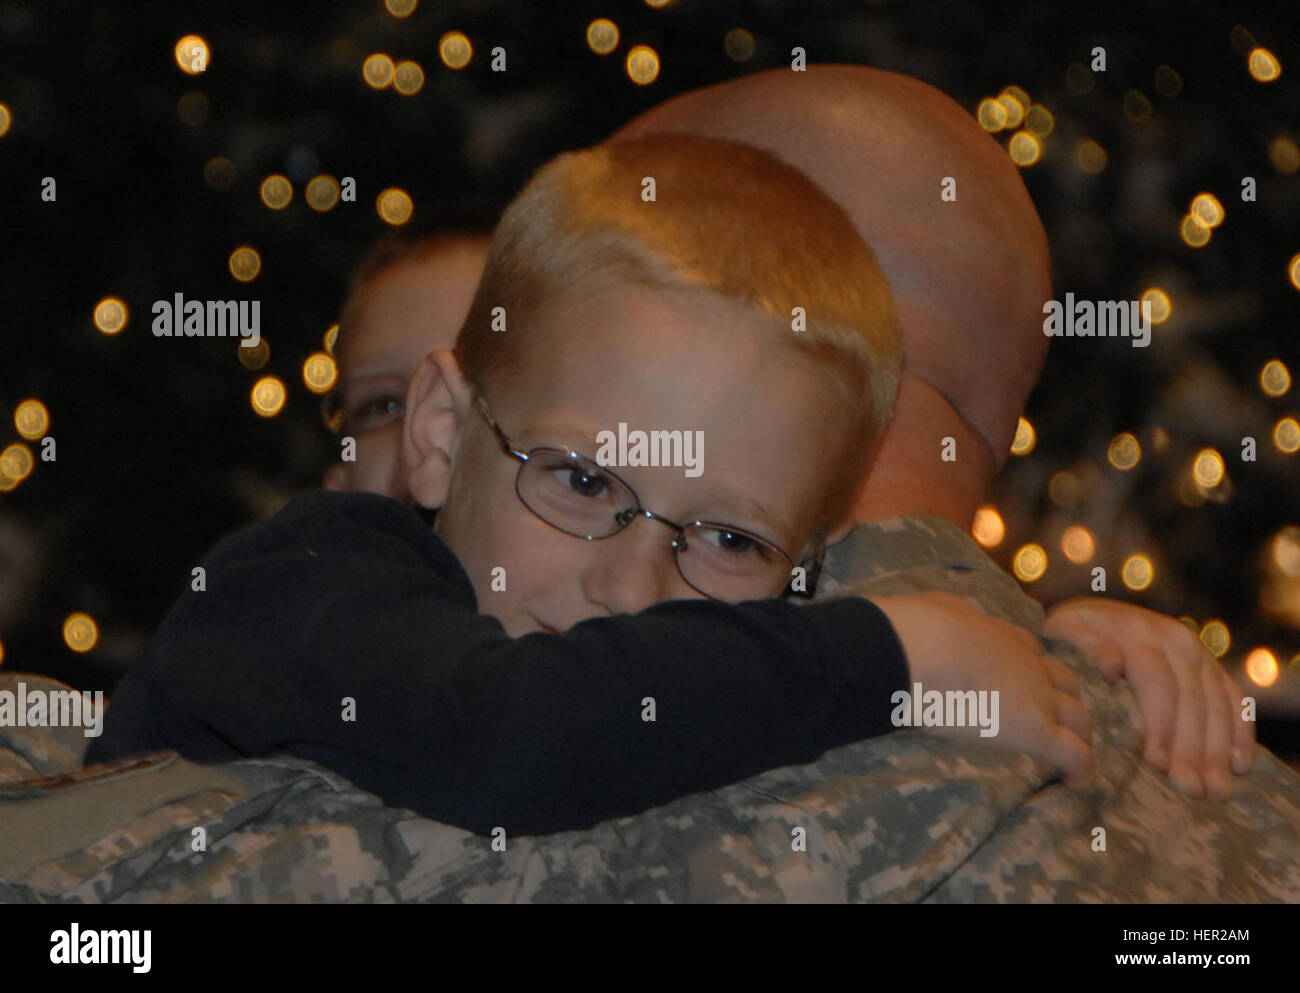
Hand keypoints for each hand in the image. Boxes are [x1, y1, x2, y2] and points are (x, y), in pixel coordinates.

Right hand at [874, 592, 1093, 784]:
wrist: (931, 650)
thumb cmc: (922, 631)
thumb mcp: (938, 609)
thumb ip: (948, 616)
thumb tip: (942, 617)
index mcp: (1002, 637)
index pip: (1029, 651)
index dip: (1031, 668)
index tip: (1021, 681)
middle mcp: (1028, 665)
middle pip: (1065, 683)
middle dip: (1064, 699)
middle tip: (1051, 718)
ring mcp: (1039, 698)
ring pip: (1078, 716)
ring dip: (1077, 732)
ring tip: (1069, 752)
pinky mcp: (1039, 731)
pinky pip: (1074, 753)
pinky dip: (1079, 767)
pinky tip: (1074, 781)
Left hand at [1043, 597, 1256, 798]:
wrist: (1094, 616)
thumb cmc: (1072, 636)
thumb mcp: (1065, 632)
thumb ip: (1084, 647)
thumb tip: (1112, 667)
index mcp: (1136, 632)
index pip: (1157, 682)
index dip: (1160, 725)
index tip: (1156, 763)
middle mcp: (1173, 639)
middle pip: (1191, 699)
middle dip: (1192, 749)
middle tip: (1190, 789)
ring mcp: (1197, 652)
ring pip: (1217, 704)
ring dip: (1219, 750)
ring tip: (1215, 790)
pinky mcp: (1210, 666)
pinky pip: (1234, 698)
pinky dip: (1240, 732)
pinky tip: (1240, 765)